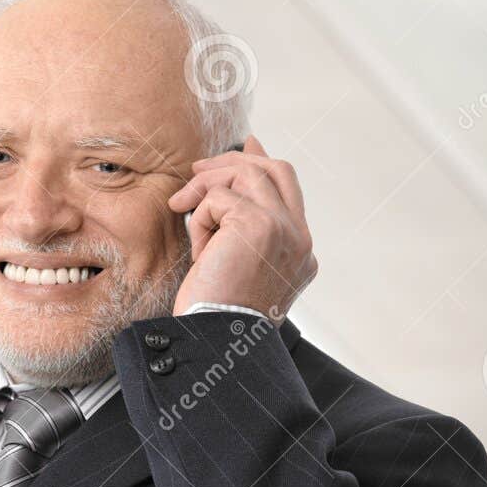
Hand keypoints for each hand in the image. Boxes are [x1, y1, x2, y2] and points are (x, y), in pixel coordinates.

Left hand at [167, 136, 317, 317]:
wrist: (220, 341)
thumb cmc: (221, 313)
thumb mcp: (241, 267)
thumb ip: (246, 228)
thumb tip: (233, 185)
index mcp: (301, 252)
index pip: (288, 188)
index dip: (262, 162)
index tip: (246, 146)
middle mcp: (300, 238)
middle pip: (274, 169)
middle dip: (233, 162)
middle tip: (198, 170)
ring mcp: (284, 229)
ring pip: (245, 175)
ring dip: (206, 190)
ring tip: (185, 212)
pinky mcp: (260, 225)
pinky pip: (218, 199)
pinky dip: (199, 221)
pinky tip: (199, 252)